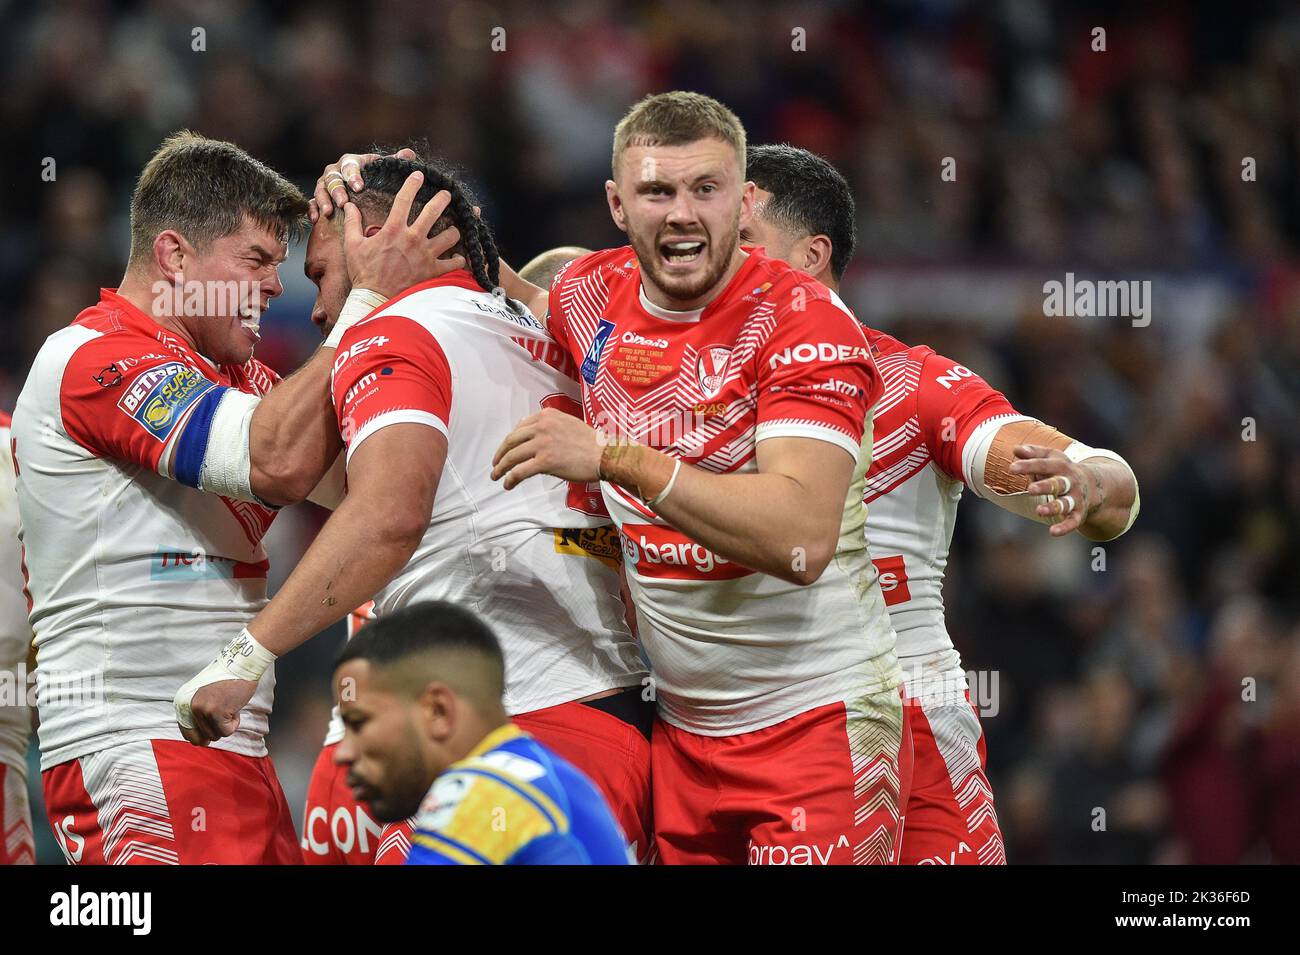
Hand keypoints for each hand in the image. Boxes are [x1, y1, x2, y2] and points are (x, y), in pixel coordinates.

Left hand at [178, 678, 257, 744]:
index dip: (199, 737)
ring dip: (226, 725)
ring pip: (215, 736)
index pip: (186, 732)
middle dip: (215, 730)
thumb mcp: (204, 694)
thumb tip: (200, 739)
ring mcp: (202, 710)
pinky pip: (226, 732)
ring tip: (230, 708)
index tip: (207, 738)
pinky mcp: (216, 713)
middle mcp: (189, 707)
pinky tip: (235, 709)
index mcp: (183, 702)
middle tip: (224, 717)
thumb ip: (199, 711)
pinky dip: (234, 724)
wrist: (241, 666)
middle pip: (202, 737)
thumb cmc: (226, 679)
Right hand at [311, 146, 417, 220]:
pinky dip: (312, 209)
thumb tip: (409, 154)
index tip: (359, 187)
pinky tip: (315, 219)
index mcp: (351, 163)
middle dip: (337, 190)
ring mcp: (325, 185)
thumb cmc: (373, 180)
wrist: (361, 191)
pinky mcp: (318, 198)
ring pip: (320, 189)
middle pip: (333, 178)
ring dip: (324, 200)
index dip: (353, 175)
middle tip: (343, 202)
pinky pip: (311, 202)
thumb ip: (393, 163)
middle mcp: (336, 171)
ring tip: (329, 212)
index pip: (350, 166)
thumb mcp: (383, 171)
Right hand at [341, 170, 465, 296]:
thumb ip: (352, 223)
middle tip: (448, 194)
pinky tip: (459, 256)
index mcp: (394, 229)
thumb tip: (349, 205)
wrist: (374, 299)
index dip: (413, 183)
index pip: (405, 198)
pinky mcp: (433, 271)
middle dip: (443, 198)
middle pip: (434, 211)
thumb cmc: (363, 273)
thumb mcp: (352, 245)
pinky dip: (459, 259)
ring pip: (451, 235)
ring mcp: (425, 255)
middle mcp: (413, 238)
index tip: (419, 174)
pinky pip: (455, 263)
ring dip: (455, 230)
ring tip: (457, 227)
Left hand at [491, 408, 604, 489]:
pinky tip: (508, 485)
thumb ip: (551, 426)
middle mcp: (542, 426)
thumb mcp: (568, 423)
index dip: (510, 440)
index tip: (507, 449)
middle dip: (500, 453)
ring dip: (500, 468)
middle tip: (495, 463)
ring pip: (512, 456)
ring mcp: (542, 444)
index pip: (520, 426)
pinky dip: (510, 479)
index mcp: (547, 415)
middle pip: (511, 440)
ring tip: (496, 476)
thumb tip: (535, 439)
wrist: (605, 455)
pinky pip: (520, 471)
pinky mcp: (545, 461)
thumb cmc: (591, 443)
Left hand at [1010, 444, 1098, 536]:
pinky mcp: (1079, 513)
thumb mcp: (1051, 457)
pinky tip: (1053, 532)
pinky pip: (1073, 522)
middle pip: (1058, 483)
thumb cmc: (1062, 470)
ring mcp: (1075, 498)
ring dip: (1053, 507)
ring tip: (1039, 511)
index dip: (1028, 466)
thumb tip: (1015, 449)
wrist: (1095, 484)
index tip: (1011, 468)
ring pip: (1065, 504)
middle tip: (1030, 489)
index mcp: (1061, 466)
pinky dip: (1065, 527)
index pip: (1044, 465)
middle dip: (1045, 486)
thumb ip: (1033, 453)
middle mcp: (1070, 482)